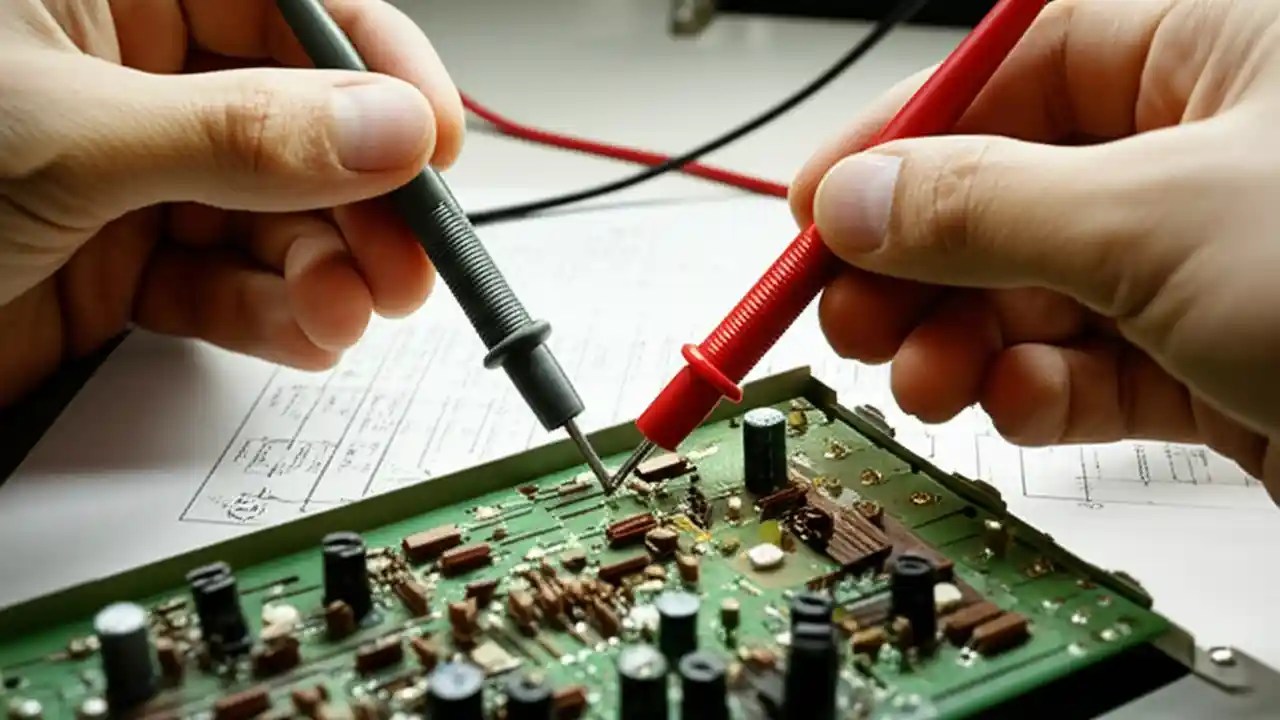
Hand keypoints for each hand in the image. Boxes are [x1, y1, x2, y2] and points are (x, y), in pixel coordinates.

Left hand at [0, 0, 462, 405]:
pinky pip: (223, 287)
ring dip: (326, 273)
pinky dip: (271, 318)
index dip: (378, 68)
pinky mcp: (119, 266)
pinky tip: (308, 335)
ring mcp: (131, 177)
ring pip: (273, 219)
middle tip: (409, 258)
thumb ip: (241, 136)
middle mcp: (134, 81)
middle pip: (303, 129)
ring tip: (347, 309)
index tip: (436, 139)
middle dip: (365, 201)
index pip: (292, 10)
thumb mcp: (74, 139)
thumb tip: (387, 130)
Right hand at [791, 0, 1279, 496]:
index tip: (824, 204)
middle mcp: (1204, 152)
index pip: (1012, 74)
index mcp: (1215, 52)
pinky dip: (1038, 391)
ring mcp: (1202, 263)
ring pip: (1032, 290)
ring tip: (924, 374)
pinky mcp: (1208, 360)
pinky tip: (1021, 401)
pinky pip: (1086, 365)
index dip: (903, 138)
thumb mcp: (1160, 220)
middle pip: (1004, 192)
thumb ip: (984, 206)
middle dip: (919, 259)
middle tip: (849, 307)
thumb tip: (859, 199)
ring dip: (961, 338)